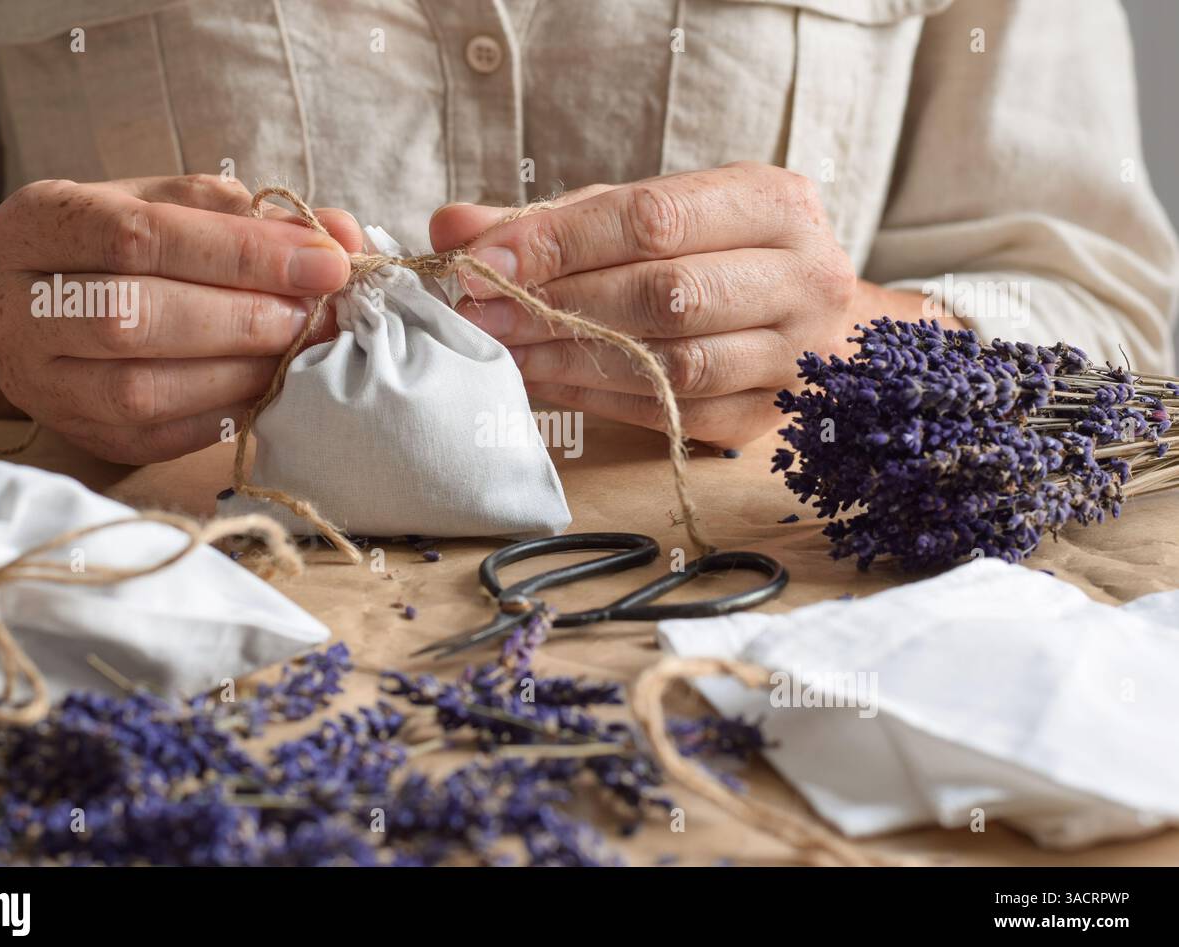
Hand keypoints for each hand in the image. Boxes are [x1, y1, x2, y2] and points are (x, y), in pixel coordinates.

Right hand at [0, 174, 360, 463]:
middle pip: (134, 316)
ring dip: (242, 370)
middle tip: (318, 313)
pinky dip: (229, 410)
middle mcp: (16, 308)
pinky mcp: (83, 436)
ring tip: (303, 348)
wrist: (52, 318)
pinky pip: (162, 436)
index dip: (242, 252)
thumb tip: (341, 235)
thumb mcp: (172, 207)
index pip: (139, 236)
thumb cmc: (123, 250)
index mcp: (35, 224)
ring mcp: (42, 383)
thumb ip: (251, 216)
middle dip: (244, 316)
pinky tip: (273, 384)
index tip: (326, 261)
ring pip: (142, 389)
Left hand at [430, 162, 929, 447]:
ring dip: (572, 359)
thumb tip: (450, 229)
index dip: (560, 239)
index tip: (482, 260)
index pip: (654, 216)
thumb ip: (555, 220)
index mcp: (774, 202)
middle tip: (479, 314)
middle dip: (558, 304)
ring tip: (504, 351)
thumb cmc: (719, 255)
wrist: (822, 322)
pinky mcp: (770, 418)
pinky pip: (672, 412)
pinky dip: (599, 398)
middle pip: (665, 293)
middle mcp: (802, 276)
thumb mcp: (652, 216)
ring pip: (671, 362)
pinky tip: (546, 383)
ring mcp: (795, 356)